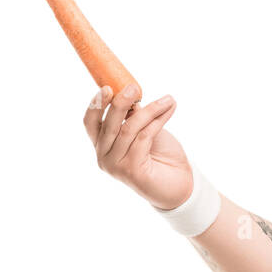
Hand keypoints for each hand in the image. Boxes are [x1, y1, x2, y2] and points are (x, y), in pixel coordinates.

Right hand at [83, 82, 192, 209]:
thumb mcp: (144, 130)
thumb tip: (130, 95)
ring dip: (149, 110)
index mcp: (102, 146)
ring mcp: (116, 166)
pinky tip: (169, 110)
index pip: (90, 123)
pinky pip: (144, 137)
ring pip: (129, 129)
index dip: (95, 105)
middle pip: (109, 124)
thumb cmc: (161, 156)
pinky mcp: (131, 171)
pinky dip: (157, 121)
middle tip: (134, 87)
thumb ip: (133, 117)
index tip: (107, 87)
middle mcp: (104, 157)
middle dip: (121, 103)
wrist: (180, 184)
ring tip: (168, 99)